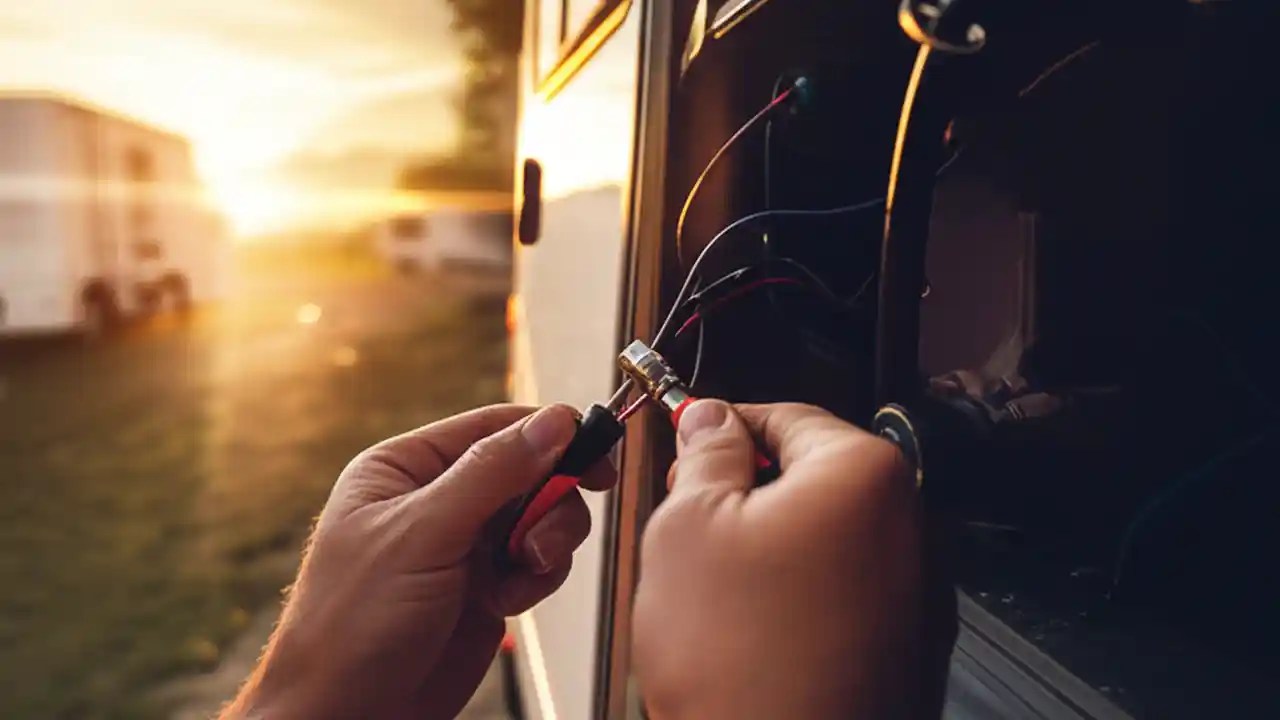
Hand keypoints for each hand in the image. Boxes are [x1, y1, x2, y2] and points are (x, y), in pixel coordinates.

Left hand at [224, 404, 614, 719]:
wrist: (346, 715)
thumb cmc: (350, 625)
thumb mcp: (422, 534)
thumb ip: (492, 473)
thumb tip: (553, 421)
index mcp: (407, 468)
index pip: (493, 427)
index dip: (549, 434)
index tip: (594, 449)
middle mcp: (438, 499)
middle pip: (529, 470)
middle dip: (549, 501)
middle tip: (545, 534)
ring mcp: (464, 545)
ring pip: (542, 517)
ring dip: (547, 544)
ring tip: (521, 572)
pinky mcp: (485, 587)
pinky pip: (538, 563)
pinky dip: (537, 579)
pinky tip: (505, 601)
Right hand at [633, 401, 953, 719]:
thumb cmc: (743, 667)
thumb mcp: (689, 527)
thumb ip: (706, 455)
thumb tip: (712, 422)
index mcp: (866, 476)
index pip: (787, 414)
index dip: (725, 423)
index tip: (693, 434)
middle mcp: (912, 527)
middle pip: (815, 474)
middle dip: (749, 487)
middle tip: (689, 514)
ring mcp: (918, 592)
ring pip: (829, 535)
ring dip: (775, 542)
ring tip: (716, 585)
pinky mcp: (909, 645)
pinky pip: (847, 591)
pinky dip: (802, 592)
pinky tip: (755, 627)